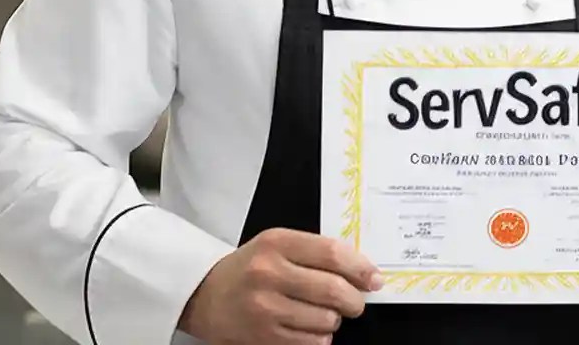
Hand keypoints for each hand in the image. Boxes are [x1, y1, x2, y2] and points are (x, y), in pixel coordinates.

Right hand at [179, 228, 382, 344]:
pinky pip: (311, 342)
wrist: (204, 295)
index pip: (332, 253)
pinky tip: (310, 327)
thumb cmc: (250, 268)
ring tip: (325, 313)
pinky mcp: (262, 337)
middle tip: (355, 301)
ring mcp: (264, 308)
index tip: (374, 278)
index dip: (360, 268)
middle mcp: (268, 274)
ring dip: (335, 320)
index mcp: (276, 243)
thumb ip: (315, 252)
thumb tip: (363, 272)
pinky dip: (320, 338)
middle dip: (354, 299)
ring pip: (326, 320)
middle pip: (333, 289)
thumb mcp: (276, 244)